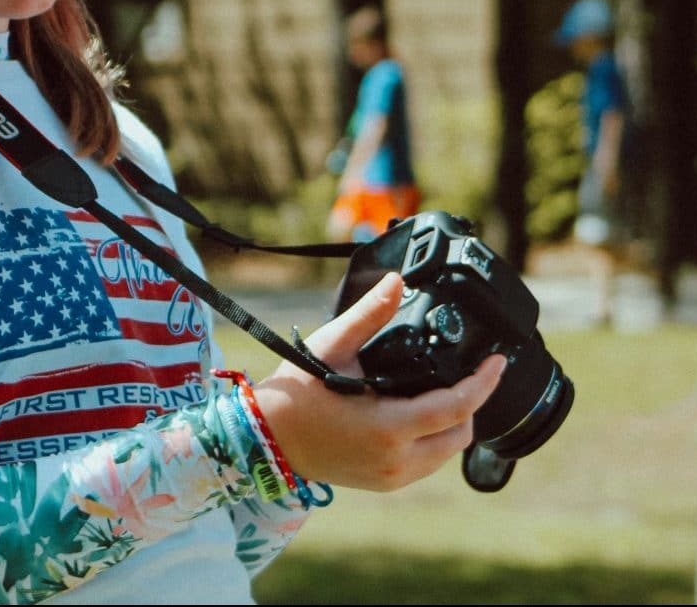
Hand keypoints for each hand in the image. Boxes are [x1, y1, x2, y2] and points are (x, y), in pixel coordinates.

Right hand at [253, 272, 506, 491]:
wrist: (268, 439)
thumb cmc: (297, 391)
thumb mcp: (331, 347)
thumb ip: (369, 315)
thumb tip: (397, 281)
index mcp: (388, 426)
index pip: (457, 408)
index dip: (483, 384)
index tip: (497, 362)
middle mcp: (397, 459)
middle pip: (461, 433)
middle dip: (471, 403)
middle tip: (465, 373)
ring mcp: (393, 477)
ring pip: (447, 452)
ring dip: (452, 423)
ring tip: (439, 390)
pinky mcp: (386, 484)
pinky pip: (427, 463)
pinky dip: (433, 440)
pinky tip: (418, 416)